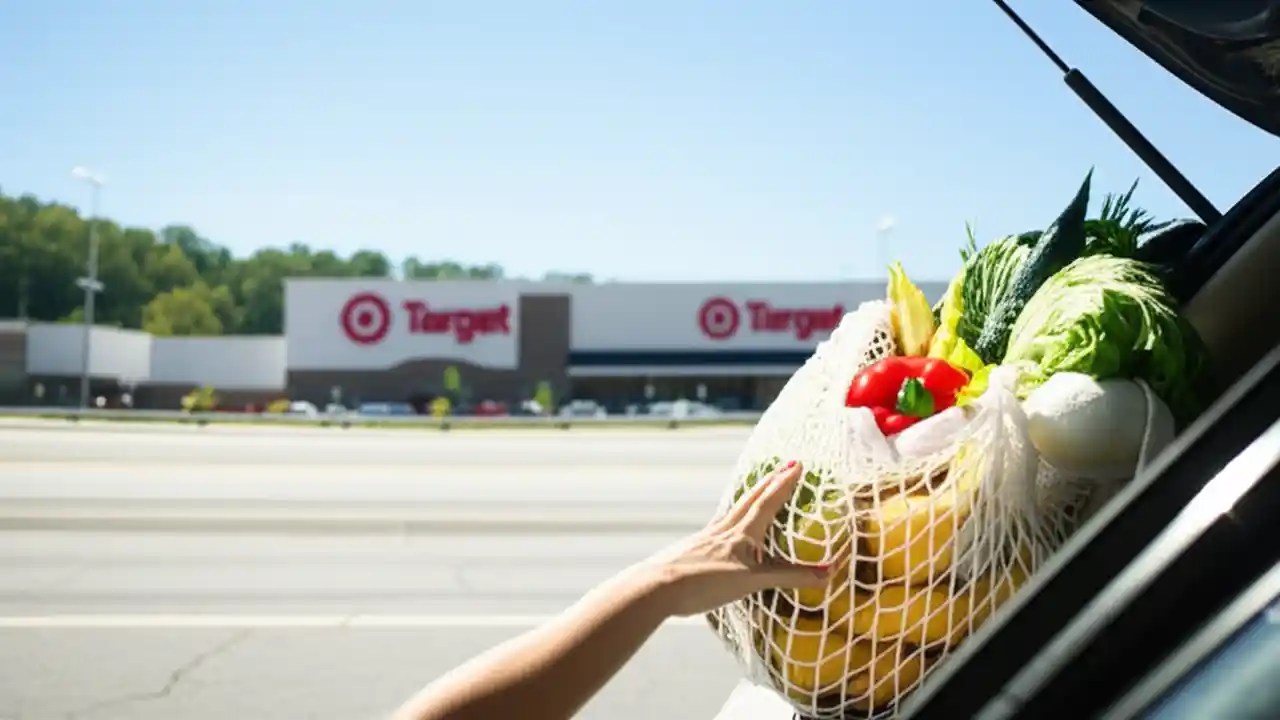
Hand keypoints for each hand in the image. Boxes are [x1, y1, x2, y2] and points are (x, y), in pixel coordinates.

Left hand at [639, 461, 832, 617]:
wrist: (657, 587)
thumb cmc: (705, 583)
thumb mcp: (752, 581)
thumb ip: (789, 576)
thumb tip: (828, 572)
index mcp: (741, 532)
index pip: (768, 502)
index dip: (784, 484)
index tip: (797, 464)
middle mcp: (724, 528)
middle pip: (750, 499)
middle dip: (769, 483)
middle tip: (783, 466)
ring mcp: (707, 538)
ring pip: (734, 511)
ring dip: (750, 498)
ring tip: (758, 490)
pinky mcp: (693, 549)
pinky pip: (720, 527)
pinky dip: (731, 520)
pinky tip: (726, 529)